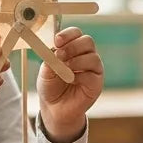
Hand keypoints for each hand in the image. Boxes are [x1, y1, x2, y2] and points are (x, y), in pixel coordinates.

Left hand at [37, 28, 102, 142]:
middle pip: (88, 41)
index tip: (57, 41)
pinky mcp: (97, 83)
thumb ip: (50, 59)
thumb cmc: (51, 86)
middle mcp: (86, 56)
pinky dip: (81, 76)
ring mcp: (93, 69)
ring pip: (93, 57)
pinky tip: (71, 81)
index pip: (76, 33)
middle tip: (59, 55)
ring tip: (64, 69)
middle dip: (73, 46)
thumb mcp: (45, 71)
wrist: (55, 108)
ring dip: (77, 61)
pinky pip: (93, 74)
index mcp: (73, 48)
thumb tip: (55, 51)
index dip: (68, 34)